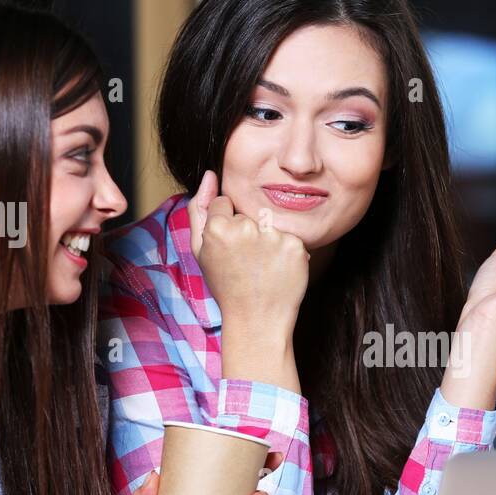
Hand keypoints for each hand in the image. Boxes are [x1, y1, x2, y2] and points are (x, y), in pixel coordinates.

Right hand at [186, 171, 308, 335]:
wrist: (257, 319)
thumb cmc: (227, 286)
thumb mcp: (201, 251)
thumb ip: (198, 210)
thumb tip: (209, 175)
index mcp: (218, 228)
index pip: (224, 204)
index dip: (226, 227)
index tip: (229, 249)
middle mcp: (246, 228)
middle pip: (248, 213)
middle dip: (248, 233)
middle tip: (246, 263)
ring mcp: (274, 236)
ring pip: (270, 224)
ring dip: (268, 240)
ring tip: (262, 267)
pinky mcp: (296, 246)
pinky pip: (290, 237)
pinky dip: (287, 251)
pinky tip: (278, 270)